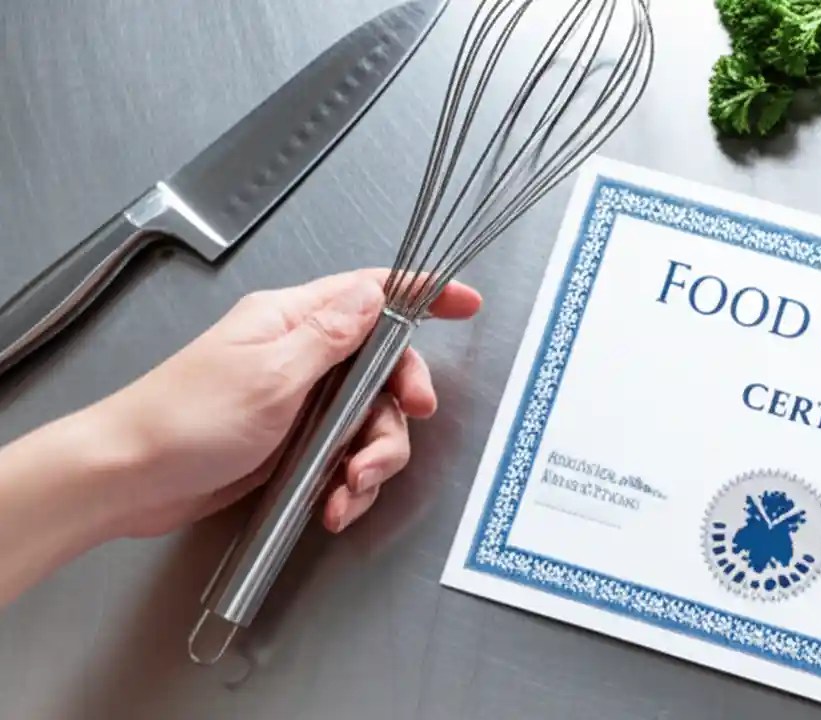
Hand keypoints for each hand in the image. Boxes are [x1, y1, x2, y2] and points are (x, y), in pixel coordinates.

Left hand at [94, 269, 481, 538]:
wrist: (129, 479)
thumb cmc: (186, 419)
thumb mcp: (271, 372)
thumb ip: (331, 334)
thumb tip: (374, 292)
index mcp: (293, 321)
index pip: (371, 292)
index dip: (423, 295)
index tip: (467, 304)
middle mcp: (302, 356)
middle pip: (384, 369)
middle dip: (400, 404)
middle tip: (407, 421)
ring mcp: (300, 403)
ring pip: (370, 422)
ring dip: (373, 458)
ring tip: (350, 487)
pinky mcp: (293, 445)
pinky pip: (344, 457)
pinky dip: (349, 484)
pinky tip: (333, 506)